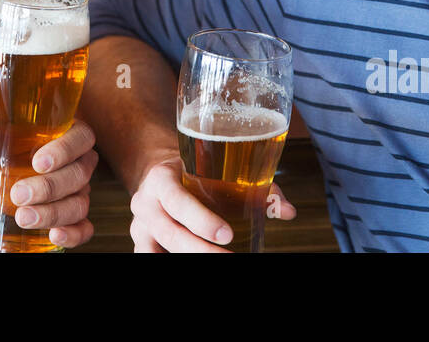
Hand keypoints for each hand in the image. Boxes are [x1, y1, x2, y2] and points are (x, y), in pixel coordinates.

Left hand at [0, 111, 98, 248]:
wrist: (2, 152)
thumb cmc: (0, 136)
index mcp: (67, 131)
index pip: (80, 137)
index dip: (64, 151)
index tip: (37, 163)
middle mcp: (79, 160)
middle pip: (78, 174)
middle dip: (49, 188)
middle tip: (18, 194)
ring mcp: (78, 188)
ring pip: (80, 202)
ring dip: (53, 213)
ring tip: (23, 218)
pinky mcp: (73, 213)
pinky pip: (84, 226)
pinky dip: (74, 234)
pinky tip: (54, 235)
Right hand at [128, 154, 295, 252]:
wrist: (156, 173)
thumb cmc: (194, 171)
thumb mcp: (216, 170)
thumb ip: (255, 187)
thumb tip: (288, 211)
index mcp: (161, 179)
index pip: (177, 200)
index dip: (200, 220)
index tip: (227, 234)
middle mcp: (145, 203)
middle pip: (171, 233)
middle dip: (201, 250)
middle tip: (230, 257)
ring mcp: (140, 226)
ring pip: (158, 250)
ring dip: (189, 256)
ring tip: (218, 258)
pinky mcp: (141, 242)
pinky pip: (150, 257)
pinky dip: (169, 259)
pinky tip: (195, 258)